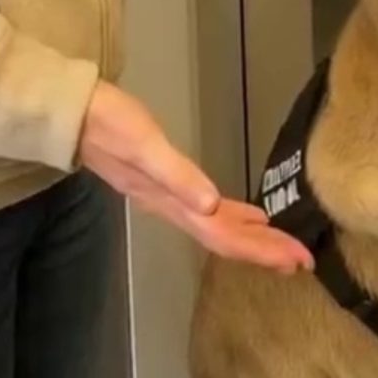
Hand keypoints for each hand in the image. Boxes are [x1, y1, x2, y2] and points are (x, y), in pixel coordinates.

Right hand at [78, 81, 313, 273]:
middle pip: (227, 239)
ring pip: (220, 228)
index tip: (296, 261)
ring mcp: (170, 198)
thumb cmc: (110, 125)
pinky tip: (252, 217)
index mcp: (173, 203)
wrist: (73, 117)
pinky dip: (235, 218)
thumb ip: (178, 175)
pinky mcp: (168, 184)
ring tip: (285, 247)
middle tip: (304, 261)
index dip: (261, 252)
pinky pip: (210, 211)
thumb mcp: (145, 146)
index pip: (224, 237)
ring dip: (254, 240)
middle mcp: (174, 207)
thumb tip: (213, 204)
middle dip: (265, 251)